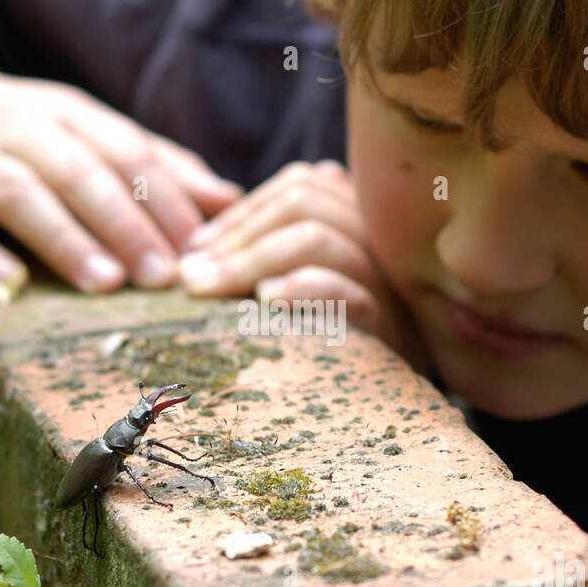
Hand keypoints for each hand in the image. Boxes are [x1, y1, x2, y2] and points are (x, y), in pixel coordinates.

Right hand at [0, 61, 245, 291]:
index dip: (167, 197)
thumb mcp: (79, 132)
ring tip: (107, 283)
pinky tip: (11, 283)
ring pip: (20, 195)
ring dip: (65, 239)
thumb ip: (152, 164)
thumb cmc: (8, 132)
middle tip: (165, 275)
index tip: (204, 244)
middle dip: (126, 223)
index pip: (127, 151)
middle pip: (80, 173)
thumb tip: (229, 199)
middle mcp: (16, 130)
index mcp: (63, 114)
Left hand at [177, 160, 430, 373]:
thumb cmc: (337, 345)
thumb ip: (271, 254)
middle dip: (237, 235)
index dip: (242, 210)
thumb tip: (199, 246)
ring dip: (250, 260)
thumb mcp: (305, 291)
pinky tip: (263, 302)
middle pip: (305, 204)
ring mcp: (389, 283)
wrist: (396, 402)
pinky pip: (349, 294)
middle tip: (190, 274)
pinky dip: (302, 289)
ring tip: (207, 289)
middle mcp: (380, 242)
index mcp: (363, 223)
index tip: (196, 248)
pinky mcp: (389, 329)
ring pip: (320, 238)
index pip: (302, 184)